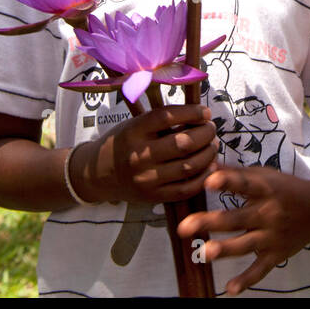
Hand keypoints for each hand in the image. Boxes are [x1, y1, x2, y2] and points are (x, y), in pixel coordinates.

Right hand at [71, 105, 218, 204]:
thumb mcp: (133, 124)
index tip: (205, 112)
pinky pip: (186, 188)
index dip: (192, 112)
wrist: (97, 175)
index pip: (168, 117)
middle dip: (205, 133)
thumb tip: (198, 113)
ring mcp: (146, 178)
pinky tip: (210, 166)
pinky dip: (204, 176)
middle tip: (211, 129)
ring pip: (189, 166)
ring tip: (213, 145)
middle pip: (183, 143)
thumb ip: (162, 120)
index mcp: (133, 131)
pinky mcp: (153, 196)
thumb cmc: (123, 144)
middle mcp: (139, 155)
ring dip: (208, 154)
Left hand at [174, 167, 309, 295]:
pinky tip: (230, 289)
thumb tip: (206, 164)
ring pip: (246, 244)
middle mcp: (269, 212)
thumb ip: (236, 173)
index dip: (227, 182)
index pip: (244, 184)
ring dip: (225, 249)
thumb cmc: (286, 188)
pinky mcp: (277, 254)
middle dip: (210, 222)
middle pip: (236, 218)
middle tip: (184, 226)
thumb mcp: (265, 176)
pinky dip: (247, 279)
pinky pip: (261, 269)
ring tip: (205, 252)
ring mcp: (273, 236)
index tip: (208, 181)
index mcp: (265, 189)